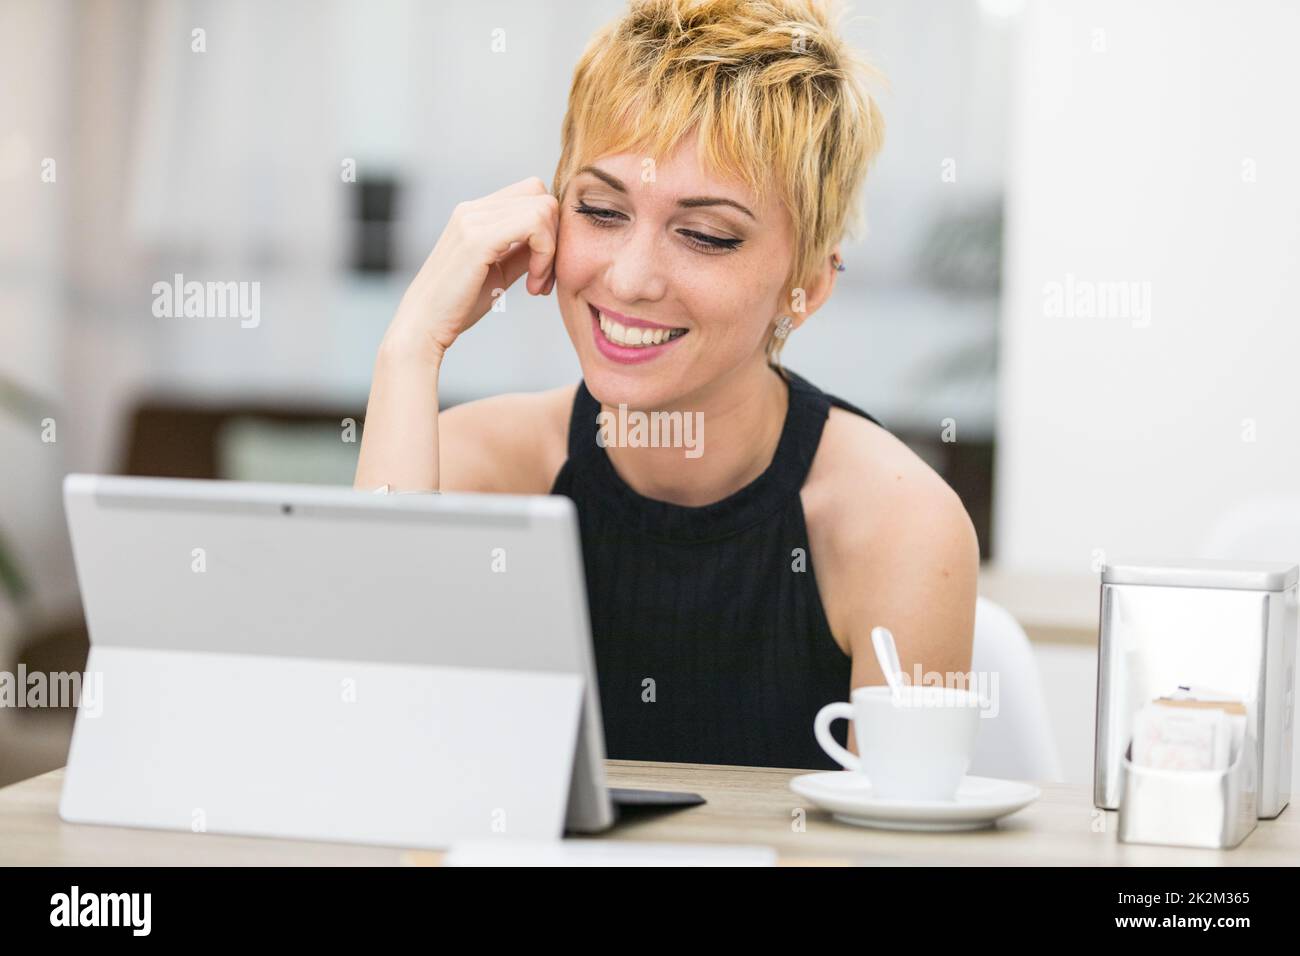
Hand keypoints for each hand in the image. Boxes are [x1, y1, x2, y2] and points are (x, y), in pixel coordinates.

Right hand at [383, 176, 558, 362]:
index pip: (530, 193)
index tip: (541, 270)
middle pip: (541, 196)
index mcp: (475, 213)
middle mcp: (472, 209)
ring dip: (551, 250)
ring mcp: (473, 219)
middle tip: (542, 278)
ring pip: (543, 208)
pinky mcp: (477, 238)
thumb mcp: (498, 273)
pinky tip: (532, 284)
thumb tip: (551, 242)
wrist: (422, 327)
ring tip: (536, 283)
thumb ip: (521, 253)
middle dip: (555, 237)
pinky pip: (535, 224)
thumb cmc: (457, 306)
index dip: (548, 228)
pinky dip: (545, 254)